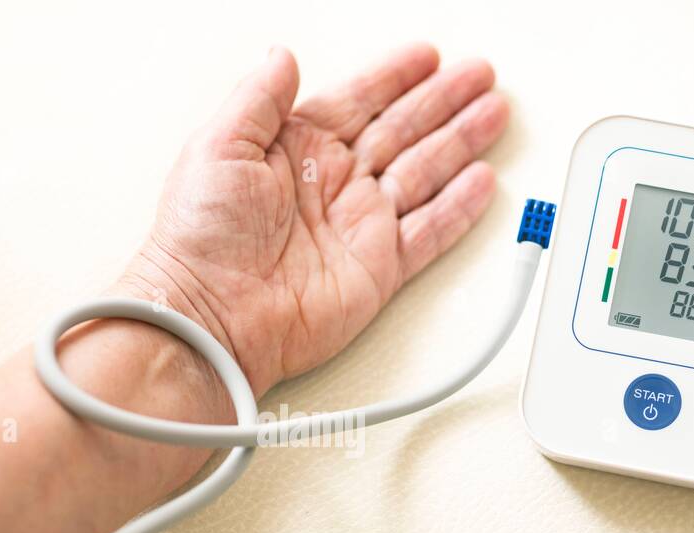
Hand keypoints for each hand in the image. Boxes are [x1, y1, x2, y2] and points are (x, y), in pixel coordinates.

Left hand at [114, 43, 508, 396]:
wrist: (211, 316)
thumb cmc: (199, 239)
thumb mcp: (218, 146)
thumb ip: (259, 98)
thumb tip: (284, 55)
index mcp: (296, 150)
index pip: (359, 100)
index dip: (396, 76)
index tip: (428, 56)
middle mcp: (333, 185)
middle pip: (403, 130)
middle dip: (444, 101)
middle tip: (480, 76)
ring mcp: (359, 227)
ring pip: (424, 173)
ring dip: (460, 143)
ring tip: (494, 114)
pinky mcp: (378, 270)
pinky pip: (429, 232)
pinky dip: (458, 208)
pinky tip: (481, 182)